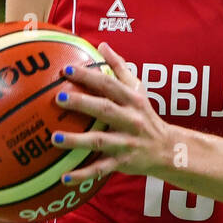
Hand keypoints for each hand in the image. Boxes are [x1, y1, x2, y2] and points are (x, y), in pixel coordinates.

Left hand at [50, 42, 172, 182]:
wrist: (168, 150)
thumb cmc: (147, 116)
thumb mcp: (138, 90)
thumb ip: (120, 68)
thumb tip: (103, 45)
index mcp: (132, 100)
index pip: (109, 85)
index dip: (88, 76)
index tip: (66, 70)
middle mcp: (131, 120)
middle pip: (105, 110)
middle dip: (82, 103)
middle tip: (58, 98)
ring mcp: (126, 143)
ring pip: (100, 141)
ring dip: (77, 141)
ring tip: (54, 138)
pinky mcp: (123, 162)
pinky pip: (101, 169)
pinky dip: (83, 175)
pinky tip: (64, 177)